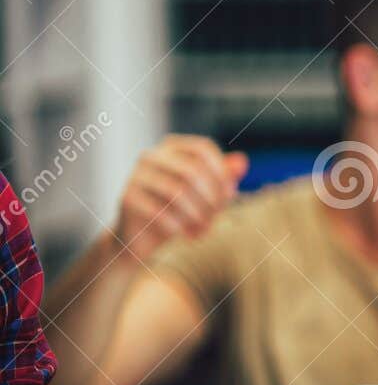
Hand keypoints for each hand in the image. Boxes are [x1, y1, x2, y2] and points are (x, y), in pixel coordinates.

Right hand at [115, 135, 248, 260]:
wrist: (142, 237)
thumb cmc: (179, 211)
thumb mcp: (206, 194)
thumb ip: (224, 177)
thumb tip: (242, 161)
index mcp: (171, 148)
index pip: (202, 149)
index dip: (221, 172)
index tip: (229, 196)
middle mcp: (151, 156)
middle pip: (192, 170)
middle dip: (210, 198)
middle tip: (215, 218)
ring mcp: (136, 175)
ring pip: (177, 192)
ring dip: (197, 215)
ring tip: (204, 229)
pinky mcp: (127, 198)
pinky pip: (161, 212)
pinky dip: (180, 227)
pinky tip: (187, 235)